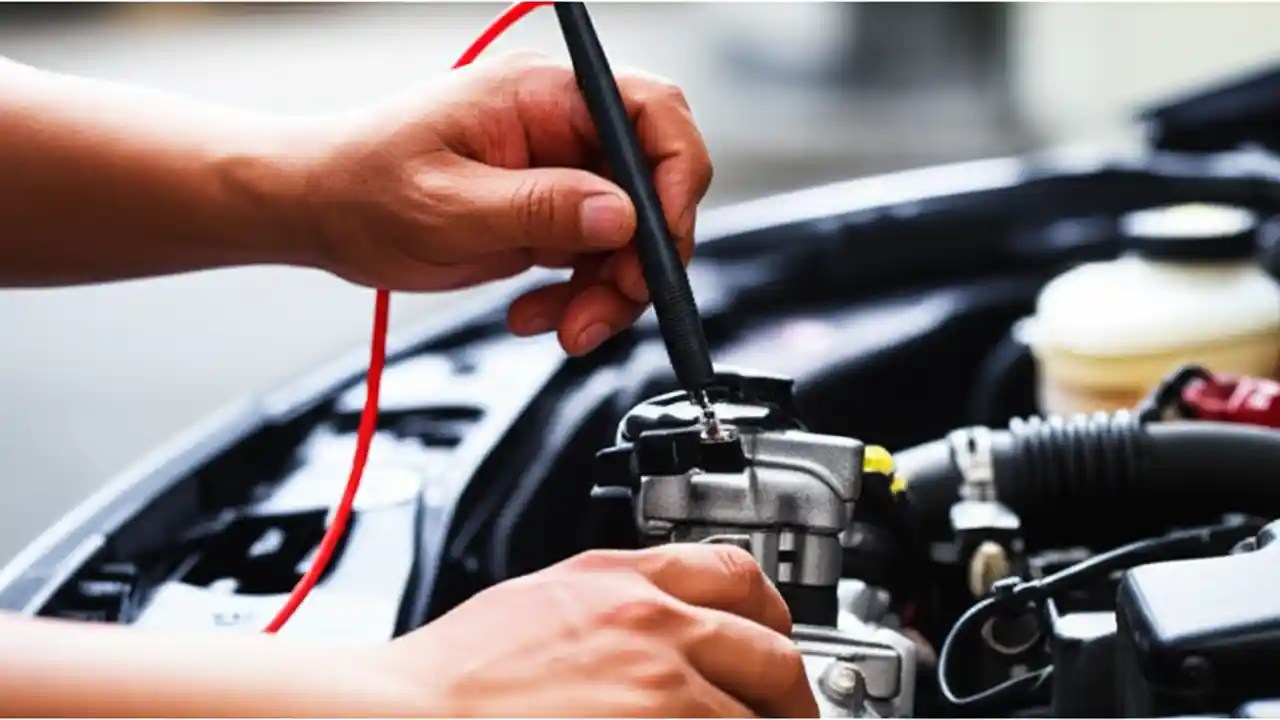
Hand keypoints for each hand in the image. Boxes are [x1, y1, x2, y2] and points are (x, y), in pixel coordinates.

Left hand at [295, 53, 712, 356]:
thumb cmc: (363, 185)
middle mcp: (561, 129)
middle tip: (615, 302)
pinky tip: (539, 315)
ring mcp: (559, 174)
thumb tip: (621, 215)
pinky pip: (597, 261)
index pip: (650, 113)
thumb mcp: (448, 205)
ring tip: (567, 328)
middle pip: (651, 184)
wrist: (323, 212)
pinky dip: (583, 298)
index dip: (676, 175)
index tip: (661, 240)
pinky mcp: (550, 216)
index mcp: (542, 96)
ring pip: (630, 235)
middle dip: (644, 254)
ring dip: (613, 291)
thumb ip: (539, 209)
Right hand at [370, 544, 817, 716]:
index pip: (737, 573)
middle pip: (773, 650)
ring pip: (764, 712)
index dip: (772, 612)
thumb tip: (659, 622)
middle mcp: (654, 625)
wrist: (403, 717)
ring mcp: (663, 689)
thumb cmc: (453, 677)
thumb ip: (611, 604)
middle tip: (790, 712)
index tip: (778, 637)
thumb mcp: (541, 603)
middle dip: (790, 690)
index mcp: (622, 579)